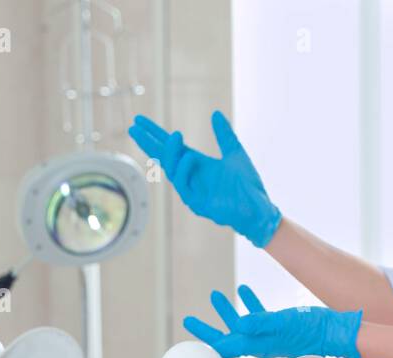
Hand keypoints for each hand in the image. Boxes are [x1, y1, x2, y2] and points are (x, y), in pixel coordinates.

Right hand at [129, 110, 280, 247]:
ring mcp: (191, 190)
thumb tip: (216, 113)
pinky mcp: (196, 203)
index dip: (154, 133)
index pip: (170, 146)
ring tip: (176, 136)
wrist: (258, 208)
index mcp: (196, 163)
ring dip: (171, 152)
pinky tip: (189, 157)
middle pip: (163, 157)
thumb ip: (224, 134)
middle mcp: (190, 176)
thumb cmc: (247, 185)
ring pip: (172, 170)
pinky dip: (185, 170)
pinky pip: (184, 185)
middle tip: (134, 127)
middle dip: (148, 143)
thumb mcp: (235, 153)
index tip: (139, 120)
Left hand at [184, 285, 362, 357]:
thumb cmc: (310, 329)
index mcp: (255, 345)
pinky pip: (259, 315)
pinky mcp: (279, 326)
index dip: (204, 339)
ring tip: (214, 294)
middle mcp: (258, 343)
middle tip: (188, 320)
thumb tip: (237, 324)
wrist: (334, 331)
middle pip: (225, 338)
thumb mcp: (282, 322)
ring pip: (241, 323)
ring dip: (226, 311)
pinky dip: (249, 303)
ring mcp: (268, 335)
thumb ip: (259, 322)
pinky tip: (244, 289)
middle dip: (206, 329)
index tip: (188, 329)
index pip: (222, 346)